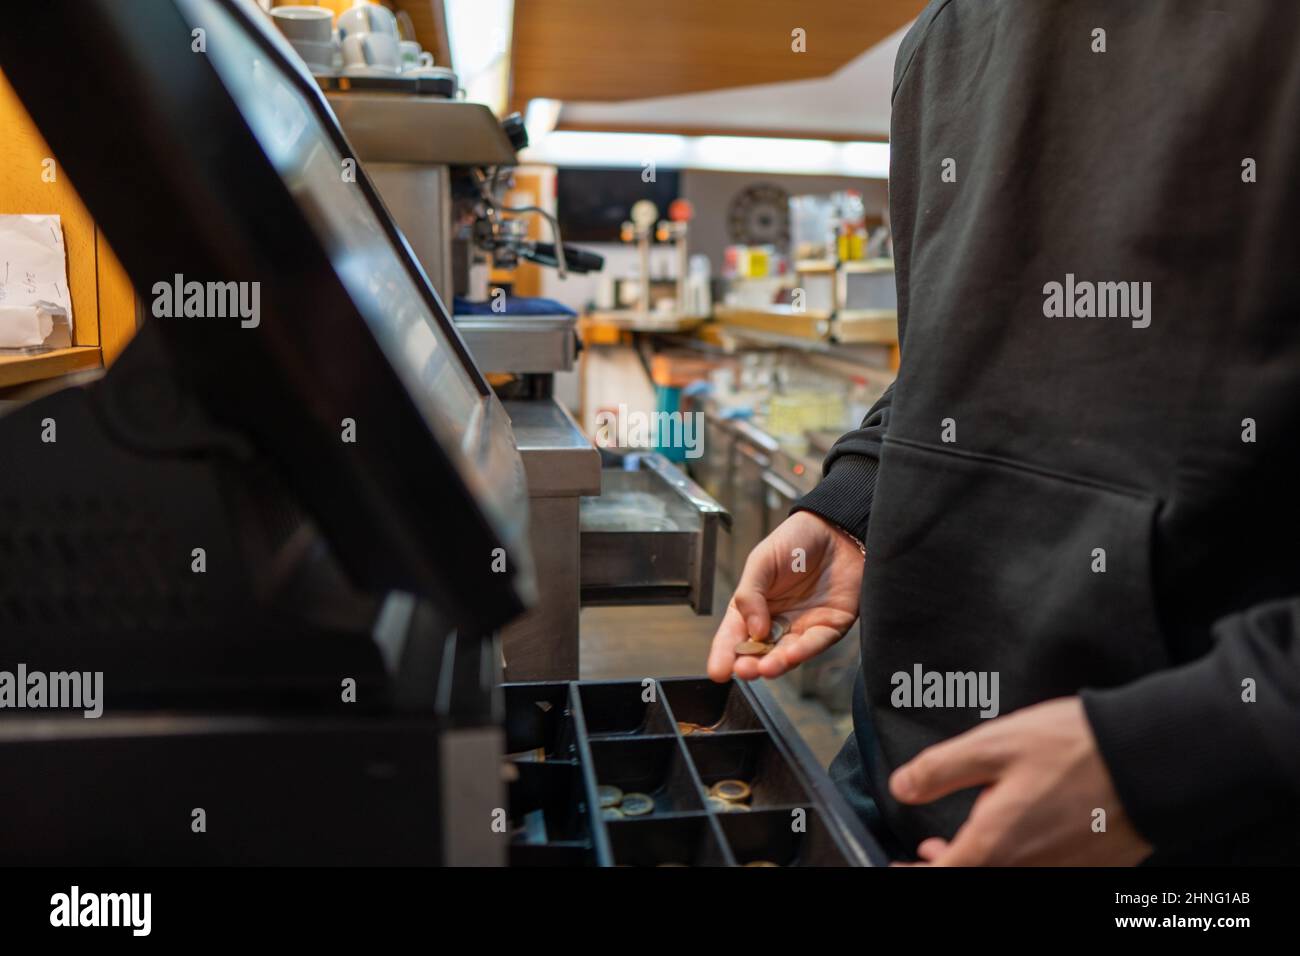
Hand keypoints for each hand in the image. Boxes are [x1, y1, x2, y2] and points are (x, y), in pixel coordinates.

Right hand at [707, 510, 862, 682]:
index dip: (724, 654)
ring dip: (776, 664)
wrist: (836, 528)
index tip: (718, 671)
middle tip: (742, 670)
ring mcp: (803, 627)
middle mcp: (776, 622)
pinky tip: (791, 655)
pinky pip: (815, 643)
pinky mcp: (830, 627)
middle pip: (760, 651)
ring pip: (787, 654)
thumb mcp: (761, 562)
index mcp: (754, 606)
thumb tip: (754, 631)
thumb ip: (750, 594)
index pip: (734, 635)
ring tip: (764, 668)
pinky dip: (803, 651)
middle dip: (750, 664)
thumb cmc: (796, 541)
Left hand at [889, 697, 1151, 865]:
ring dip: (980, 862)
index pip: (942, 877)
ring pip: (1007, 876)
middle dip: (946, 867)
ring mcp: (1062, 873)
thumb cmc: (1075, 748)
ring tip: (967, 839)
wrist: (1152, 759)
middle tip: (928, 851)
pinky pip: (1043, 870)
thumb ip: (940, 769)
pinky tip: (1016, 834)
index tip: (898, 865)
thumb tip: (902, 786)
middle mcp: (1029, 869)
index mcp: (996, 845)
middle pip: (973, 879)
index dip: (914, 873)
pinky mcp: (1091, 869)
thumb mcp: (993, 745)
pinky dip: (1016, 860)